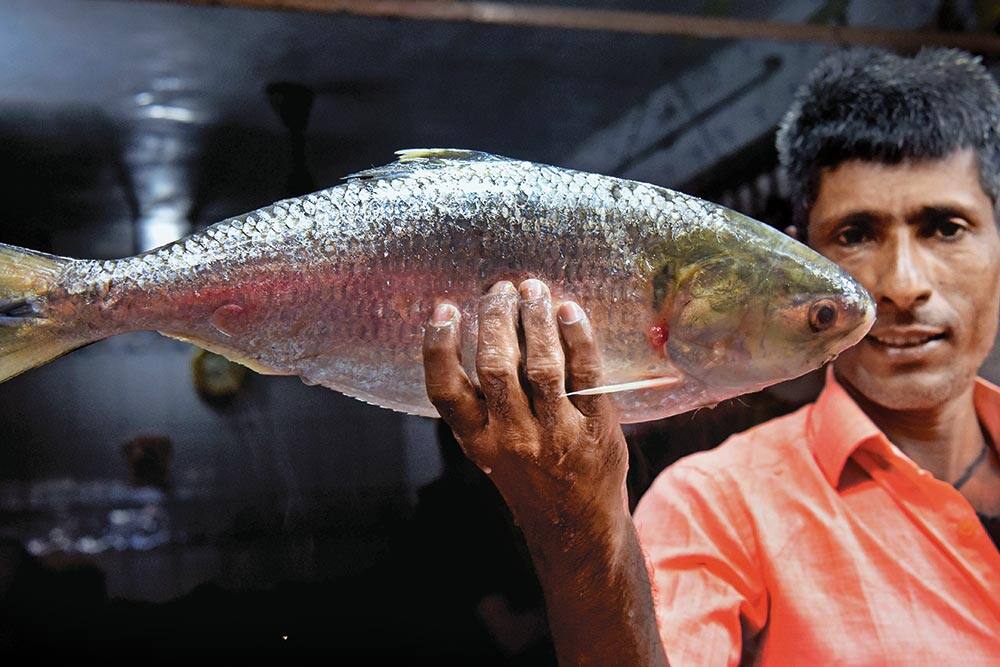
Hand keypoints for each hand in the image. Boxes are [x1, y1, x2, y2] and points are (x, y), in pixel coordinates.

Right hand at [422, 279, 628, 535]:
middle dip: (496, 318)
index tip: (445, 309)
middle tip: (500, 289)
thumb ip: (480, 404)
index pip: (446, 391)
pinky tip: (569, 311)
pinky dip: (577, 338)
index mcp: (477, 441)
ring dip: (535, 319)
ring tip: (533, 289)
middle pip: (496, 366)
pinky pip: (586, 375)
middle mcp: (513, 438)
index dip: (439, 347)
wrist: (577, 527)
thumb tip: (483, 330)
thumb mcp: (489, 451)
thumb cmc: (530, 478)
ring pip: (541, 365)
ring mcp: (556, 434)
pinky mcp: (595, 427)